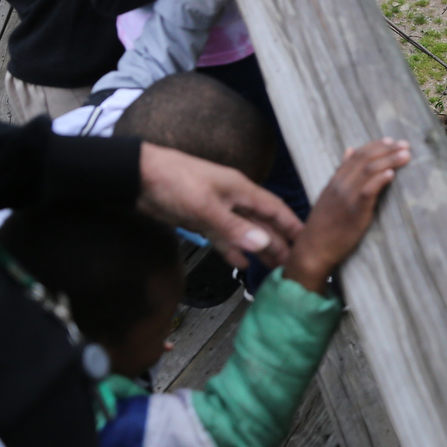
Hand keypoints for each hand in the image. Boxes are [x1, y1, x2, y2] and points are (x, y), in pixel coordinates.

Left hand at [138, 143, 301, 268]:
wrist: (138, 178)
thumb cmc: (174, 181)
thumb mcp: (206, 207)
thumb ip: (234, 227)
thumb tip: (263, 244)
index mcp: (241, 190)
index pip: (276, 209)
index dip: (293, 225)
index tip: (308, 241)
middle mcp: (234, 200)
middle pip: (263, 224)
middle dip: (279, 243)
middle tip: (293, 265)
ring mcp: (218, 211)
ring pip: (245, 233)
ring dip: (259, 249)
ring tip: (274, 268)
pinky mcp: (201, 220)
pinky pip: (223, 238)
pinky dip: (233, 250)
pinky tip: (241, 263)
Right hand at [284, 139, 411, 292]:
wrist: (313, 250)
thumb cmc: (323, 226)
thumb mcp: (328, 195)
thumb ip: (340, 174)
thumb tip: (349, 150)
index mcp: (335, 181)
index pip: (356, 155)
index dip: (375, 146)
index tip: (391, 140)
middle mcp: (340, 185)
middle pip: (365, 160)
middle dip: (387, 150)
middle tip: (405, 145)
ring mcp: (346, 198)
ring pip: (368, 171)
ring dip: (389, 160)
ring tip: (406, 156)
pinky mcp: (354, 213)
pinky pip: (367, 191)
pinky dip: (379, 180)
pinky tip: (392, 174)